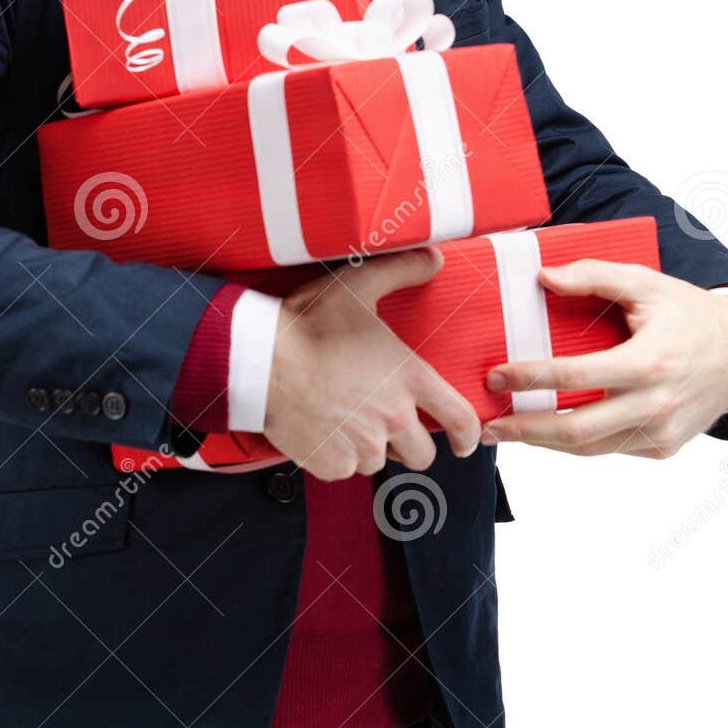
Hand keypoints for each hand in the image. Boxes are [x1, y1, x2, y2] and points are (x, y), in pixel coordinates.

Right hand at [264, 246, 481, 480]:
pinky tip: (321, 429)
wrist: (260, 360)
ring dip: (369, 447)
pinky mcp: (332, 464)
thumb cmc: (309, 324)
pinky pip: (344, 469)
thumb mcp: (357, 286)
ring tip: (345, 419)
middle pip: (422, 454)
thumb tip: (434, 258)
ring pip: (379, 461)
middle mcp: (393, 418)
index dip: (468, 436)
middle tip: (388, 426)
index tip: (463, 441)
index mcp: (408, 380)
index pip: (460, 421)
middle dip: (410, 444)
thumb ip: (401, 270)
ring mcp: (362, 446)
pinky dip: (337, 456)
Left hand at [478, 259, 727, 458]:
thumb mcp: (645, 282)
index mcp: (649, 362)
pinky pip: (609, 448)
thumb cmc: (688, 314)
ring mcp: (660, 432)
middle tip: (488, 425)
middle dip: (524, 430)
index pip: (575, 376)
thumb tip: (542, 277)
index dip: (530, 378)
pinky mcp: (662, 447)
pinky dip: (576, 442)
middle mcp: (655, 405)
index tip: (496, 377)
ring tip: (506, 432)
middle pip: (576, 431)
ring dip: (543, 443)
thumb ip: (593, 275)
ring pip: (589, 448)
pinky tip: (548, 430)